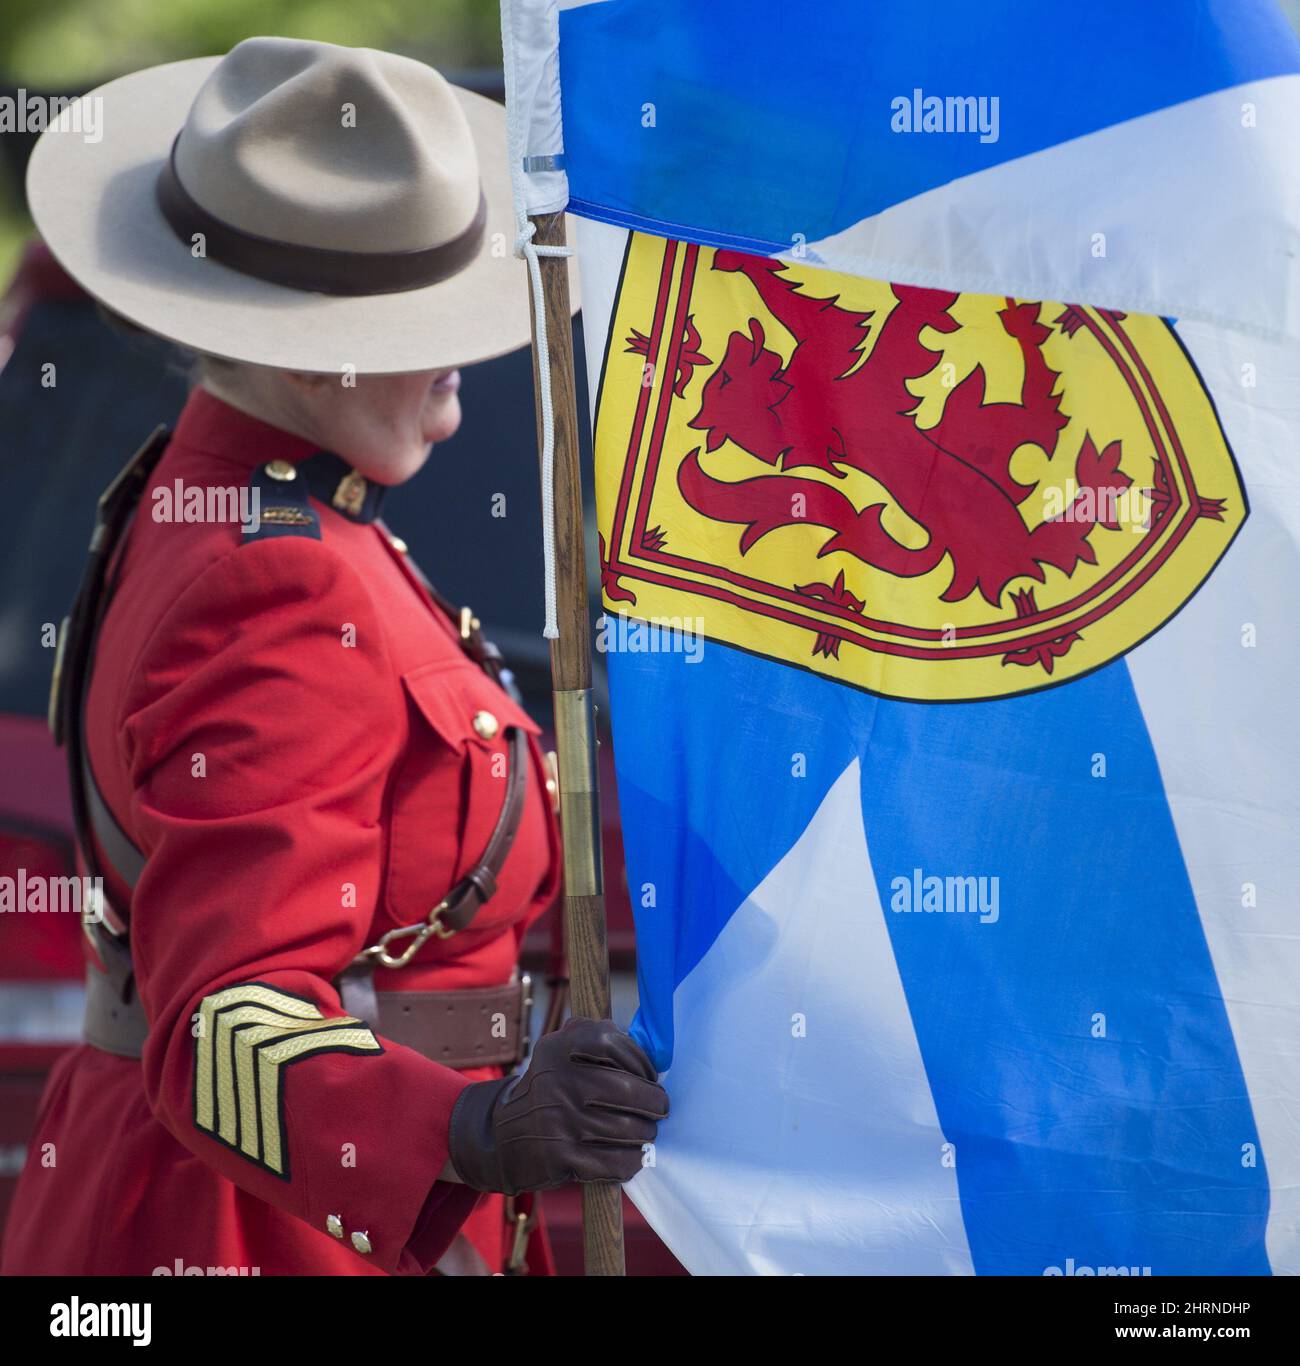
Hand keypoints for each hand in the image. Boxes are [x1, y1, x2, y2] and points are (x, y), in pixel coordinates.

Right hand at [446, 1017, 667, 1194]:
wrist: (502, 1137)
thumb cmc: (548, 1089)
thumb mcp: (560, 1050)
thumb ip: (599, 1037)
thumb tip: (651, 1051)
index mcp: (559, 1047)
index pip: (615, 1044)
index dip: (642, 1061)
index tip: (649, 1075)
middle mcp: (557, 1080)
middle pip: (628, 1090)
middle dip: (654, 1102)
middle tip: (659, 1107)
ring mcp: (559, 1120)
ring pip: (626, 1129)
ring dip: (646, 1133)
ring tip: (647, 1132)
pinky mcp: (562, 1156)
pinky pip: (614, 1162)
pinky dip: (631, 1161)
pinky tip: (633, 1156)